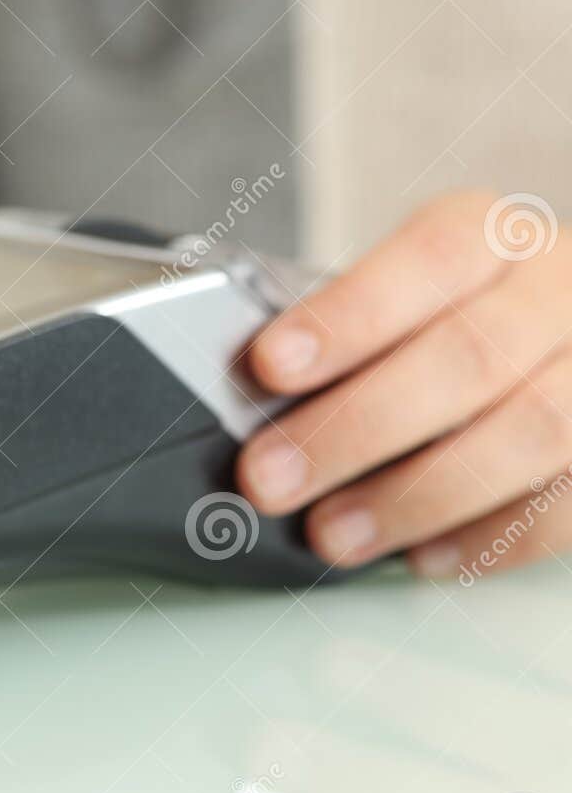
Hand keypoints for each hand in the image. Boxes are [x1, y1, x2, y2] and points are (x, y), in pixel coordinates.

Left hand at [237, 188, 569, 580]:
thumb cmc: (454, 324)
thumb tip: (252, 406)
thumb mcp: (400, 302)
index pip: (427, 260)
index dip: (347, 316)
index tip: (269, 363)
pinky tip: (422, 553)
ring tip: (333, 532)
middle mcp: (560, 293)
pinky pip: (568, 502)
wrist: (561, 342)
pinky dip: (489, 536)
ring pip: (530, 431)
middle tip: (271, 477)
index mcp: (492, 239)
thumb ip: (342, 340)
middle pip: (467, 357)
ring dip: (416, 495)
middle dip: (355, 427)